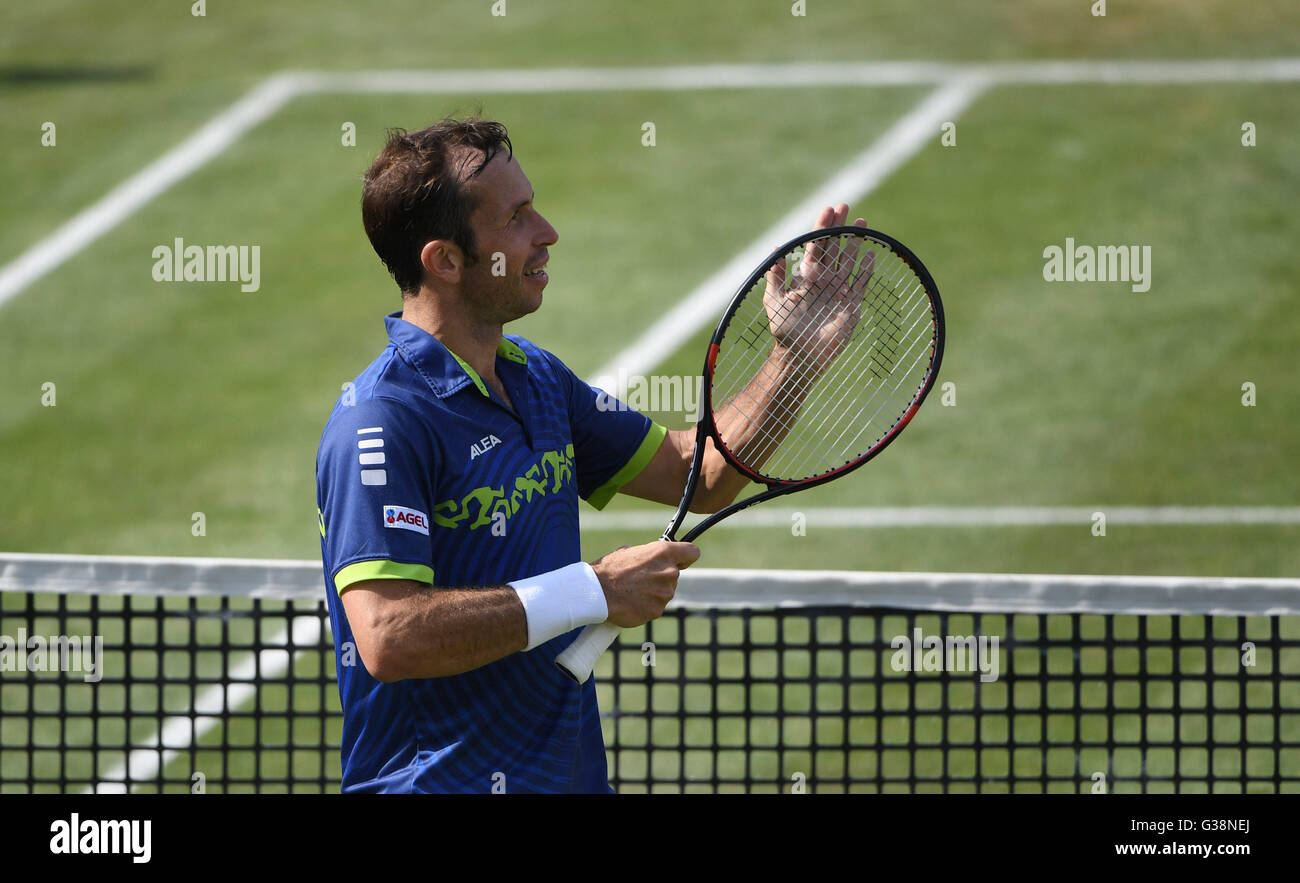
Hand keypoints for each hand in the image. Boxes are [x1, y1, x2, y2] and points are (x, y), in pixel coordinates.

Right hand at [590, 541, 700, 627]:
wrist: (596, 593)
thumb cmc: (609, 570)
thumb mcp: (630, 551)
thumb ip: (649, 555)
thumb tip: (652, 559)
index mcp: (663, 553)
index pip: (692, 552)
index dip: (686, 557)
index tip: (681, 560)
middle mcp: (669, 572)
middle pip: (674, 575)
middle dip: (660, 577)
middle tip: (640, 579)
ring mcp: (664, 593)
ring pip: (664, 592)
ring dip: (653, 593)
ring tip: (632, 591)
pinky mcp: (657, 610)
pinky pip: (656, 607)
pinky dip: (646, 606)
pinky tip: (631, 602)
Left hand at [764, 204, 872, 375]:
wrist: (801, 355)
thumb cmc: (784, 330)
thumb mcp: (774, 300)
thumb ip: (775, 275)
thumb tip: (775, 248)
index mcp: (805, 277)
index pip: (815, 246)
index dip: (820, 228)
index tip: (828, 209)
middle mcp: (823, 280)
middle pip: (833, 247)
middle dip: (838, 227)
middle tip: (845, 206)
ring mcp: (839, 291)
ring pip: (849, 260)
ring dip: (855, 242)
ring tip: (862, 222)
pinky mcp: (852, 304)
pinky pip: (862, 282)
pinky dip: (867, 269)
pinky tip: (871, 254)